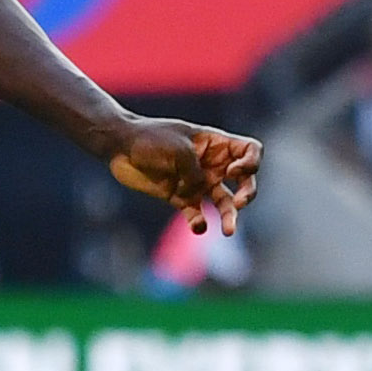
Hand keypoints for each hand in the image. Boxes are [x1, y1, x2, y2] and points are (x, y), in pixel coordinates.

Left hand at [107, 119, 261, 235]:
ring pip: (223, 202)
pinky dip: (199, 222)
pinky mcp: (180, 197)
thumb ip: (195, 175)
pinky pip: (196, 214)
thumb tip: (197, 197)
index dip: (251, 163)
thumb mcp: (179, 151)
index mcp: (215, 144)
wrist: (120, 146)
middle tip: (240, 203)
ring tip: (228, 231)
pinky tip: (197, 225)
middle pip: (244, 180)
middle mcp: (211, 164)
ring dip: (229, 216)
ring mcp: (196, 181)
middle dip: (248, 192)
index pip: (250, 151)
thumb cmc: (151, 139)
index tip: (233, 171)